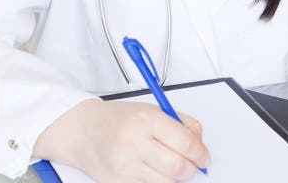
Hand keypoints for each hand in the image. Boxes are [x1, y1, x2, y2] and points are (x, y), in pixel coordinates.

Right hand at [34, 98, 210, 182]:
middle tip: (193, 166)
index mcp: (146, 120)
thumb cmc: (120, 119)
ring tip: (170, 166)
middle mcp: (134, 143)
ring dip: (176, 178)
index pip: (185, 143)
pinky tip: (154, 173)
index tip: (204, 158)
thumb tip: (201, 147)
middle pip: (178, 168)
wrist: (83, 131)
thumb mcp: (152, 111)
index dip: (201, 154)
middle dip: (192, 170)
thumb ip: (181, 125)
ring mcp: (125, 166)